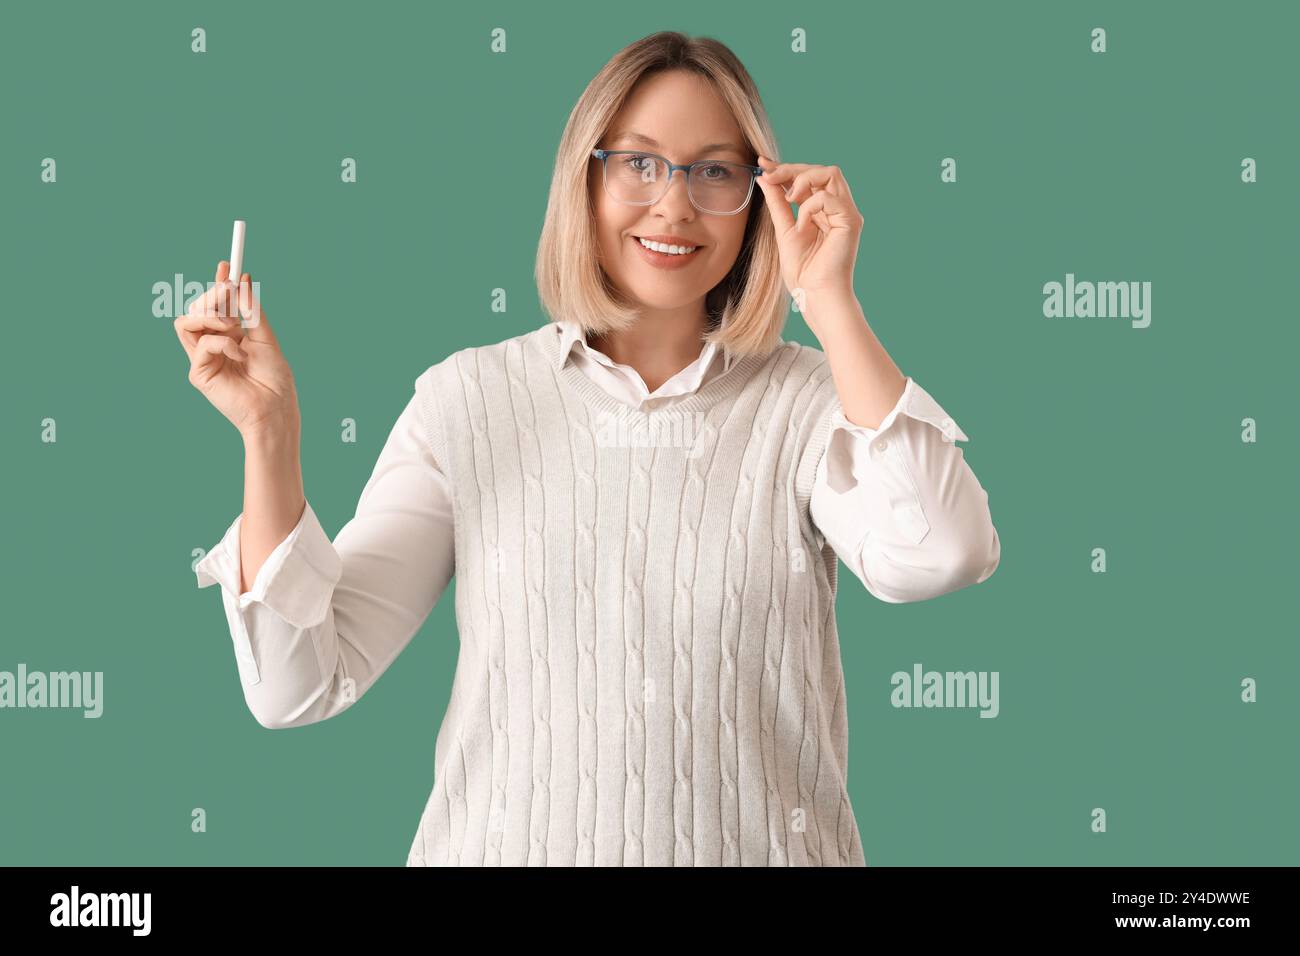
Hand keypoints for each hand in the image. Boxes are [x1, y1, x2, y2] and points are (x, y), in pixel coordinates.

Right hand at [174, 260, 299, 439]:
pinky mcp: (199, 373)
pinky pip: (200, 343)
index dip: (218, 284)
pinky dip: (221, 342)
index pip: (217, 305)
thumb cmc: (275, 379)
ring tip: (232, 323)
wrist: (276, 409)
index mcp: (230, 336)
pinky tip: (239, 353)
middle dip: (212, 295)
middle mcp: (214, 345)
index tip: (226, 265)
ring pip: (186, 321)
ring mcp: (204, 358)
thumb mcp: (266, 337)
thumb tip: (242, 279)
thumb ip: (251, 310)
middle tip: (228, 289)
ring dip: (209, 314)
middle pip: (197, 308)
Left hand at [753, 155, 864, 316]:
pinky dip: (810, 206)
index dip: (785, 168)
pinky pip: (829, 197)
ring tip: (789, 200)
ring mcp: (846, 213)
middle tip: (769, 176)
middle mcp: (838, 208)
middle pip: (821, 169)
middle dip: (791, 169)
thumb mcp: (783, 230)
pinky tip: (802, 225)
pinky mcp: (850, 221)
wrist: (814, 295)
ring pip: (831, 173)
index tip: (762, 164)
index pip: (808, 178)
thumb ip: (777, 203)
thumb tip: (765, 178)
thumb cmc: (802, 271)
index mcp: (823, 211)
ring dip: (804, 180)